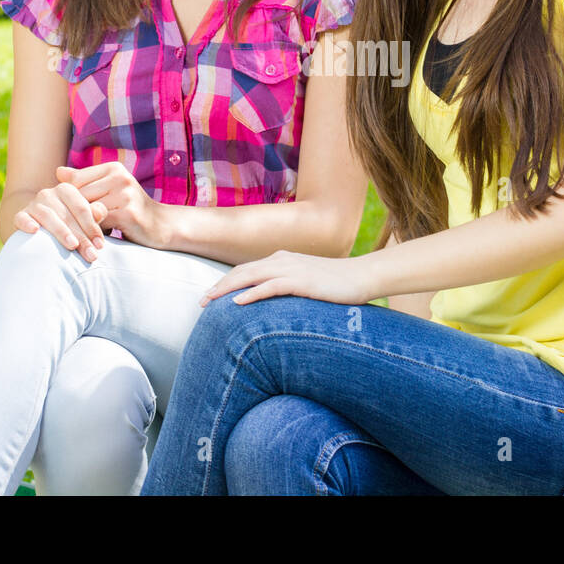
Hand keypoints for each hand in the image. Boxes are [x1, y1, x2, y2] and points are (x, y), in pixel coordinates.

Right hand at [12, 181, 107, 261]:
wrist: (40, 223)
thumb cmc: (69, 222)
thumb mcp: (83, 218)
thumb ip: (94, 214)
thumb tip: (99, 213)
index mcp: (67, 190)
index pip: (82, 209)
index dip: (92, 227)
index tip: (100, 245)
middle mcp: (49, 194)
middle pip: (67, 216)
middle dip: (81, 237)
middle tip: (91, 254)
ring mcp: (34, 204)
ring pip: (48, 216)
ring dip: (61, 232)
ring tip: (72, 246)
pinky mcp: (20, 215)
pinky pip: (21, 218)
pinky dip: (27, 223)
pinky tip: (35, 230)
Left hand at [53, 162, 168, 247]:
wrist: (162, 226)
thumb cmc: (129, 208)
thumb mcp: (109, 189)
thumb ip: (85, 181)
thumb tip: (58, 172)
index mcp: (113, 168)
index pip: (75, 181)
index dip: (67, 199)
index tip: (63, 212)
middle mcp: (120, 177)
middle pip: (79, 196)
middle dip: (72, 213)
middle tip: (67, 227)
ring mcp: (125, 194)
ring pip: (87, 210)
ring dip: (81, 224)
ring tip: (79, 234)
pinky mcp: (128, 213)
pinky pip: (99, 224)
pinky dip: (93, 233)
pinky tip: (94, 240)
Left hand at [199, 250, 374, 306]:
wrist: (363, 276)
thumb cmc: (337, 284)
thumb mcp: (307, 283)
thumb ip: (289, 287)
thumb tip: (273, 304)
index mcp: (282, 259)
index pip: (246, 270)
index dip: (225, 282)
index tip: (210, 298)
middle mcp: (283, 260)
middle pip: (241, 271)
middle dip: (219, 286)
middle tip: (200, 303)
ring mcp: (292, 269)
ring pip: (250, 276)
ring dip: (227, 289)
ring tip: (209, 302)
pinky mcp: (302, 281)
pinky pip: (271, 286)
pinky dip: (252, 293)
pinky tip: (238, 303)